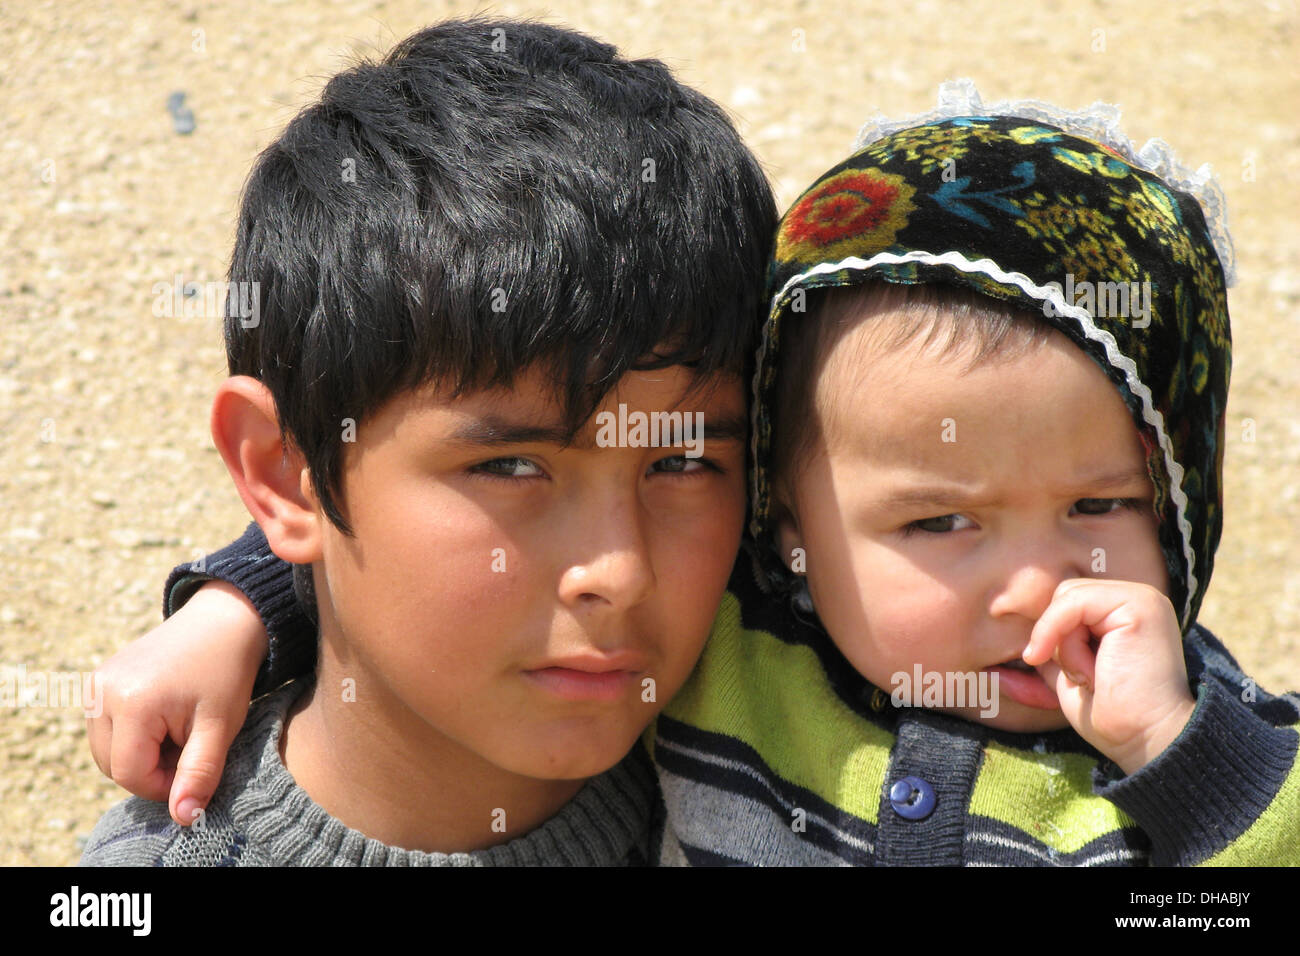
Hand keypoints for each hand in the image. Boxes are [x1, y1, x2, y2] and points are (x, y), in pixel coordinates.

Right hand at [86, 580, 268, 825]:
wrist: (223, 620)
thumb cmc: (227, 672)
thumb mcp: (220, 726)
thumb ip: (199, 773)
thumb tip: (184, 818)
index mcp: (131, 704)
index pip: (130, 775)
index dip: (163, 784)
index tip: (196, 765)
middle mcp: (103, 692)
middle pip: (113, 765)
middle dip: (151, 768)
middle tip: (191, 743)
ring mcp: (96, 683)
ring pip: (106, 749)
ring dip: (141, 752)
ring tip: (180, 727)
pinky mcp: (99, 679)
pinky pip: (106, 727)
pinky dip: (133, 734)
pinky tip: (165, 716)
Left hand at [1022, 579, 1195, 774]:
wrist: (1147, 741)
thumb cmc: (1114, 717)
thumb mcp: (1072, 674)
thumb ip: (1056, 646)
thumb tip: (1026, 640)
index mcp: (1124, 614)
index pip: (1068, 602)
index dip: (1052, 634)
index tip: (1052, 671)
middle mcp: (1136, 600)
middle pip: (1065, 595)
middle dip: (1058, 639)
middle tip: (1083, 679)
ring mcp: (1141, 599)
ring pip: (1067, 598)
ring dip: (1065, 645)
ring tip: (1091, 678)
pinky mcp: (1140, 604)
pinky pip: (1073, 602)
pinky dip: (1064, 637)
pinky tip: (1087, 673)